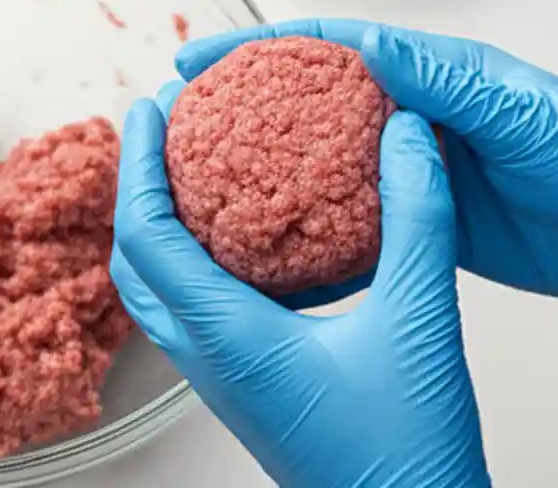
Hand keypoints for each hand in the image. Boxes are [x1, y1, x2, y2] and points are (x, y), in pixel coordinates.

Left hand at [112, 95, 490, 487]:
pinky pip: (193, 311)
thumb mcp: (421, 320)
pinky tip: (243, 240)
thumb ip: (417, 219)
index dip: (139, 162)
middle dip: (137, 187)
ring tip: (188, 174)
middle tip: (160, 130)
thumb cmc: (406, 451)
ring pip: (159, 291)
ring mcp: (222, 379)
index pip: (149, 235)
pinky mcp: (246, 388)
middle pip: (136, 261)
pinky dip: (194, 260)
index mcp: (228, 337)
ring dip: (159, 226)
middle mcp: (209, 359)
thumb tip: (407, 133)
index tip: (149, 105)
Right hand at [176, 19, 557, 304]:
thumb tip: (372, 45)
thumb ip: (447, 83)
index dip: (262, 48)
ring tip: (205, 189)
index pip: (334, 48)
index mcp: (436, 75)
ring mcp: (417, 170)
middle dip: (245, 108)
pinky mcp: (425, 220)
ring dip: (269, 171)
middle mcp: (417, 117)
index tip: (203, 58)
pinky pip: (356, 221)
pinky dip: (313, 231)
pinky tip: (273, 249)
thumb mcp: (522, 115)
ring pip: (325, 164)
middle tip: (183, 127)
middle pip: (312, 104)